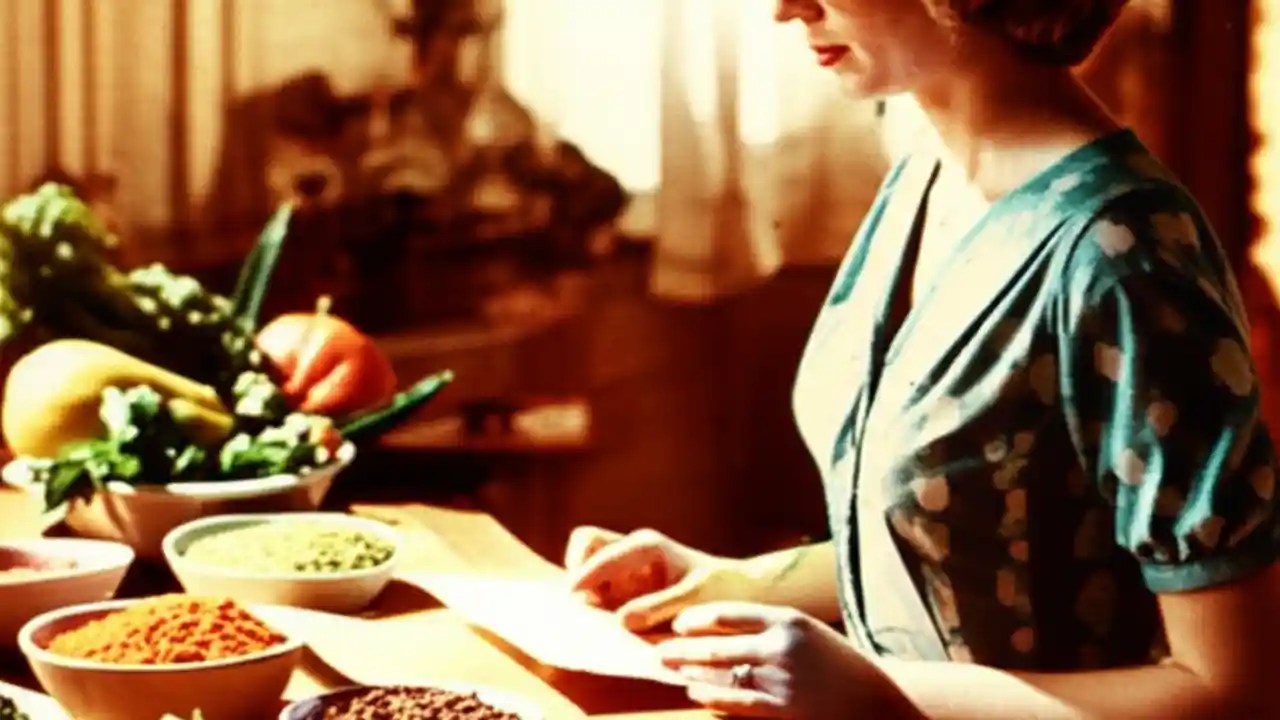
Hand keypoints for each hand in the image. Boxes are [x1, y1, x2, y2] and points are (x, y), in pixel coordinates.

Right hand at [564, 526, 755, 631]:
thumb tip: (620, 620)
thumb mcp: (695, 598)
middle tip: (582, 604)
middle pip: (585, 544)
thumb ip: (658, 607)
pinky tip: (603, 627)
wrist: (740, 594)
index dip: (582, 572)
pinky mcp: (625, 590)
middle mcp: (631, 552)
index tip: (573, 597)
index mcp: (646, 546)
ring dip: (585, 590)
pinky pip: (597, 591)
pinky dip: (594, 605)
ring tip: (593, 618)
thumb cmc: (722, 591)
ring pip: (587, 567)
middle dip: (577, 570)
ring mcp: (626, 570)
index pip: (597, 547)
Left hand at [657, 602, 919, 718]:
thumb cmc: (840, 666)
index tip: (678, 623)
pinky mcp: (783, 710)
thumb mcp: (809, 635)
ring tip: (672, 670)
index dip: (698, 618)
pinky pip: (737, 702)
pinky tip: (696, 692)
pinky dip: (712, 696)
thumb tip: (722, 637)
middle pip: (718, 644)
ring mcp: (782, 679)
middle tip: (660, 650)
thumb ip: (771, 632)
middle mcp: (782, 646)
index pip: (730, 613)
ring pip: (723, 673)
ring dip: (692, 671)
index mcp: (789, 620)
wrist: (879, 700)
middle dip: (684, 647)